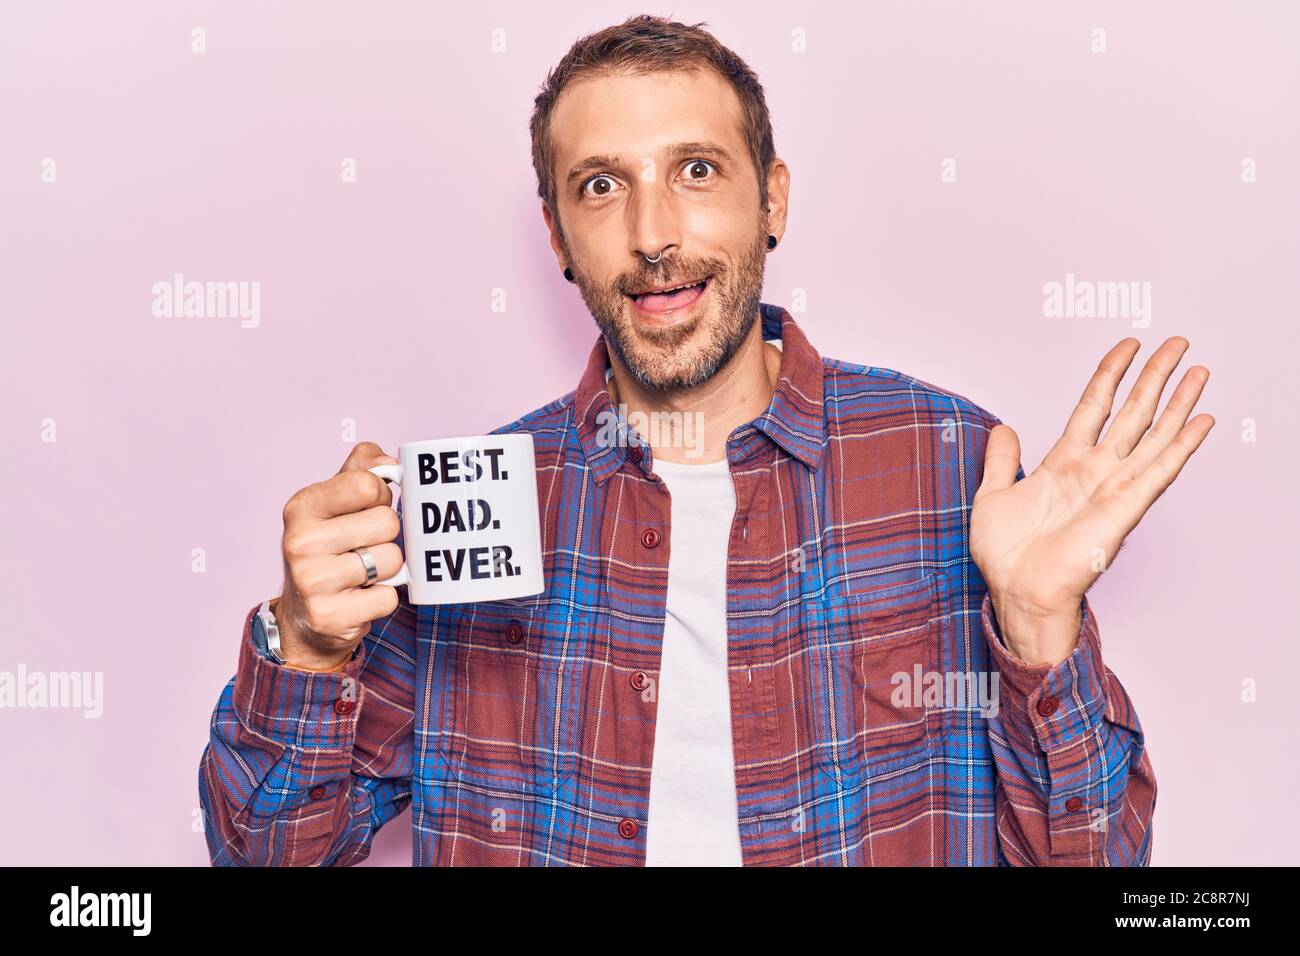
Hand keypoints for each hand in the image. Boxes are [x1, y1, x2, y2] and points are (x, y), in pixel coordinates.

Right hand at [275, 442, 404, 669]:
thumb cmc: (330, 546)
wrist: (304, 615)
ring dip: (387, 569)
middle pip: (388, 522)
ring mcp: (312, 582)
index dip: (380, 497)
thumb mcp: (336, 500)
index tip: (366, 510)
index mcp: (302, 506)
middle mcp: (300, 542)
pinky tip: (359, 598)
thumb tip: (393, 463)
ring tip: (362, 573)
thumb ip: (364, 468)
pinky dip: (383, 599)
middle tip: (364, 547)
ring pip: (392, 560)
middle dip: (386, 536)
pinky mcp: (328, 616)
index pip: (369, 484)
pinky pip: (389, 598)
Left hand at [970, 337, 1213, 665]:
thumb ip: (1002, 460)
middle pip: (1133, 411)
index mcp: (1064, 462)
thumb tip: (1004, 428)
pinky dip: (1182, 444)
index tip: (1128, 346)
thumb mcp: (993, 495)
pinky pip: (1160, 469)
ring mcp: (1113, 486)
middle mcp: (1095, 470)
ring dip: (1178, 401)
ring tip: (1199, 369)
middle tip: (1178, 343)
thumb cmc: (1006, 555)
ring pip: (1154, 433)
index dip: (1111, 374)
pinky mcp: (1125, 507)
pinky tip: (1202, 420)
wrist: (1016, 590)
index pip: (1094, 406)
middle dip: (1155, 376)